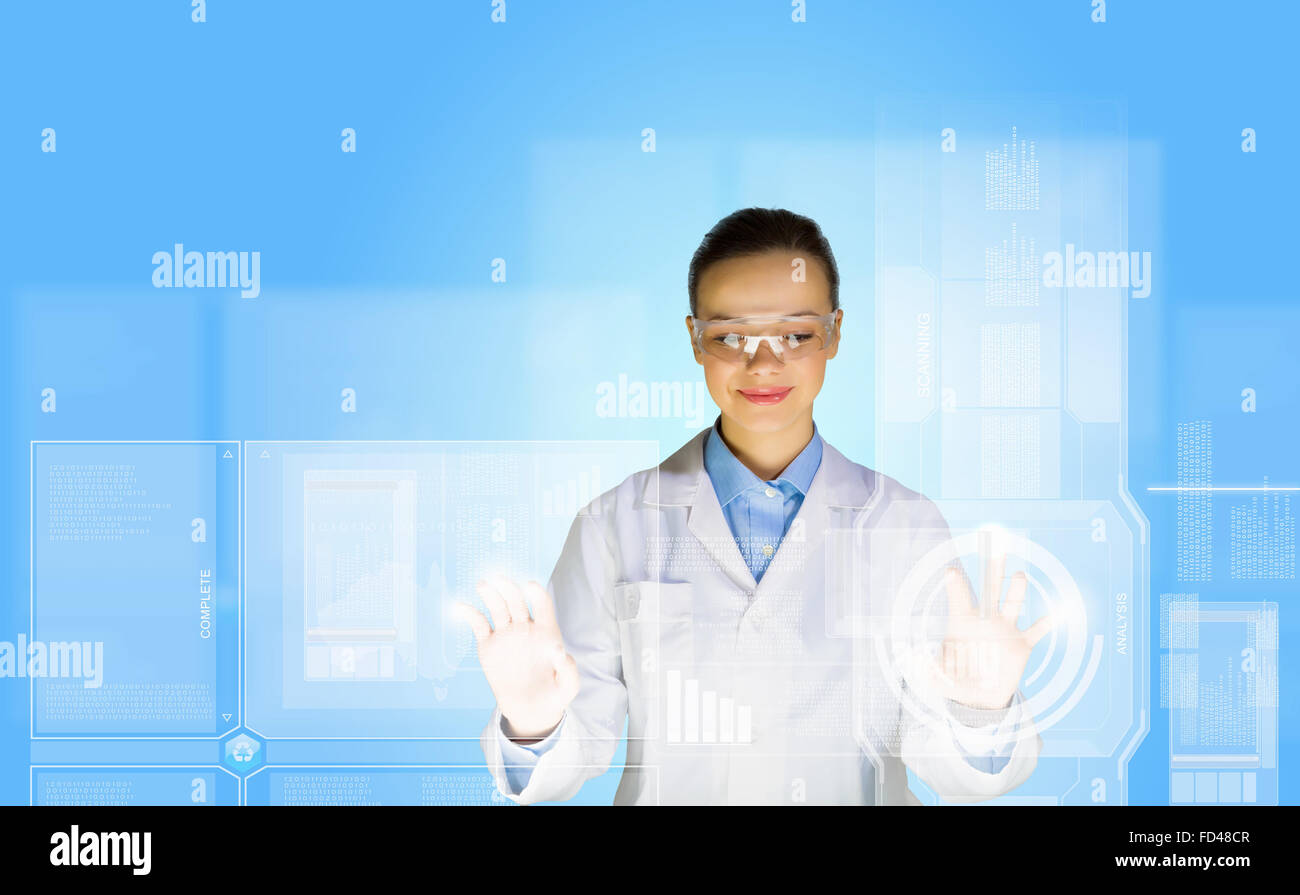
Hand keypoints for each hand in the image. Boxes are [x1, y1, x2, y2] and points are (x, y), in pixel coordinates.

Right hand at [453, 572, 579, 739]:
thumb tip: (559, 652)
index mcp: (546, 630)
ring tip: (482, 585)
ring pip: (497, 607)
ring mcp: (506, 634)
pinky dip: (470, 614)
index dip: (537, 593)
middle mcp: (525, 627)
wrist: (531, 710)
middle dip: (509, 588)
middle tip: (500, 579)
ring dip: (490, 594)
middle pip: (517, 600)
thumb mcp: (568, 687)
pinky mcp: (488, 645)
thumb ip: (569, 670)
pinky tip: (461, 605)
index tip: (529, 586)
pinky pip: (479, 625)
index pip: (542, 604)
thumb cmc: (554, 695)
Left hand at [922, 546, 1053, 710]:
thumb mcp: (937, 676)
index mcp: (963, 622)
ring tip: (1019, 576)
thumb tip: (915, 660)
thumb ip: (928, 668)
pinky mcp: (1021, 644)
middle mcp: (986, 619)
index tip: (951, 570)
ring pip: (1014, 603)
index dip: (955, 585)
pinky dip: (1045, 624)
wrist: (980, 695)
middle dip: (994, 569)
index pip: (958, 598)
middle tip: (996, 547)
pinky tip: (1052, 614)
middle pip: (991, 588)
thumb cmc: (956, 678)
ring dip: (1017, 590)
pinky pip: (1035, 632)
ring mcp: (1005, 629)